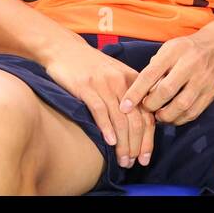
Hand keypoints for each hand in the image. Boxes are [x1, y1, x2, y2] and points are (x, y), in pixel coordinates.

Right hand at [44, 42, 154, 169]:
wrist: (65, 48)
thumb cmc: (91, 66)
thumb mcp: (117, 75)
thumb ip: (130, 96)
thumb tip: (141, 126)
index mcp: (134, 80)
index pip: (148, 115)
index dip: (148, 140)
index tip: (145, 158)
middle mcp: (122, 82)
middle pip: (136, 121)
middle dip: (136, 147)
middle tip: (132, 164)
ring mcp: (104, 84)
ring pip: (120, 120)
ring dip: (123, 144)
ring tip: (122, 161)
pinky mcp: (86, 86)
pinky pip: (100, 111)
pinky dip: (106, 129)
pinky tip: (110, 142)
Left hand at [119, 30, 213, 125]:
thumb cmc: (187, 48)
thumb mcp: (168, 48)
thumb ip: (154, 67)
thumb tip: (138, 91)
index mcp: (174, 51)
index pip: (150, 74)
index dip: (136, 92)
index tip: (124, 106)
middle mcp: (190, 65)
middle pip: (166, 91)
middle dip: (150, 105)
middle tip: (144, 109)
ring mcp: (203, 80)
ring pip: (181, 105)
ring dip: (165, 116)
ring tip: (157, 115)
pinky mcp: (211, 93)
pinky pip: (193, 112)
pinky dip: (179, 119)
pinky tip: (171, 117)